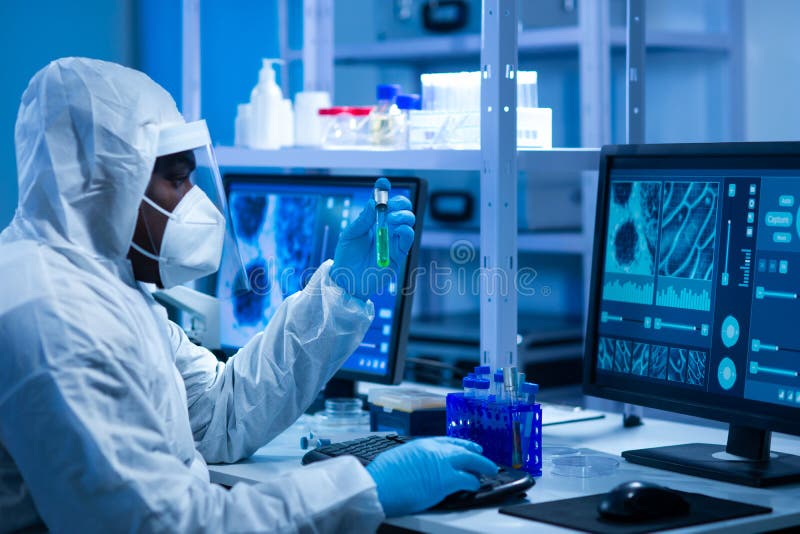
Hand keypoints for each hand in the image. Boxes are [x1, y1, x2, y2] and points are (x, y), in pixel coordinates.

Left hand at [331, 185, 414, 300]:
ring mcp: (393, 240)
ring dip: (401, 215)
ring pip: (408, 219)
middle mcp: (385, 228)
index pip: (384, 202)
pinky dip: (405, 229)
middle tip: (388, 206)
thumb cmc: (346, 257)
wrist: (347, 281)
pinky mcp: (398, 253)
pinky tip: (396, 229)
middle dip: (398, 202)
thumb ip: (363, 219)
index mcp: (373, 221)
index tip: (383, 184)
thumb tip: (374, 202)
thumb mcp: (350, 234)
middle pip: (401, 208)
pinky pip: (408, 237)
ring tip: (389, 220)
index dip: (385, 192)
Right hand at [366, 437, 497, 516]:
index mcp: (422, 444)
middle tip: (484, 457)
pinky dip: (474, 483)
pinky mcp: (447, 480)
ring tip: (488, 471)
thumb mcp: (398, 457)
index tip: (466, 446)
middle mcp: (434, 450)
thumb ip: (413, 458)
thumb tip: (416, 465)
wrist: (379, 485)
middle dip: (476, 453)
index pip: (447, 441)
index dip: (460, 444)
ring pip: (472, 461)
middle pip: (463, 448)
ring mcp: (442, 463)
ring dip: (482, 467)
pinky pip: (469, 479)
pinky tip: (475, 486)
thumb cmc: (383, 476)